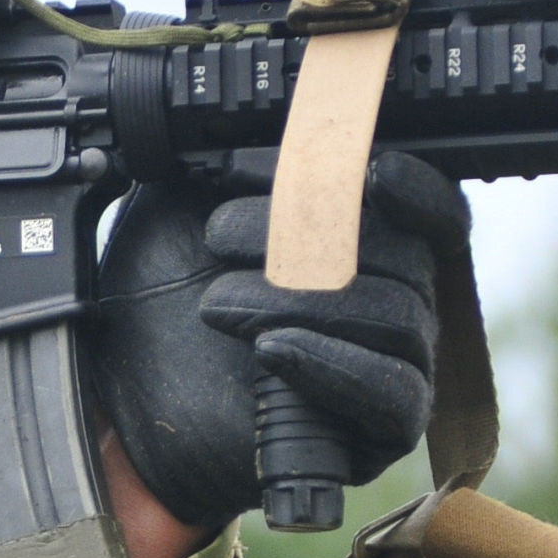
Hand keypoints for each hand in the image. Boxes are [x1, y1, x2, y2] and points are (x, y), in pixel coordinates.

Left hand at [88, 152, 468, 529]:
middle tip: (221, 235)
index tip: (372, 173)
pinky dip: (332, 364)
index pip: (435, 215)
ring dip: (300, 299)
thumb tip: (289, 124)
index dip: (418, 191)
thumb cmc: (156, 304)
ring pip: (398, 318)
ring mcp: (392, 369)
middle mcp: (394, 304)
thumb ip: (231, 165)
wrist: (122, 400)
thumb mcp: (180, 211)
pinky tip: (270, 351)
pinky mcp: (378, 433)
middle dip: (314, 232)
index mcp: (365, 245)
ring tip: (218, 303)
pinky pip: (394, 394)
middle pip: (409, 256)